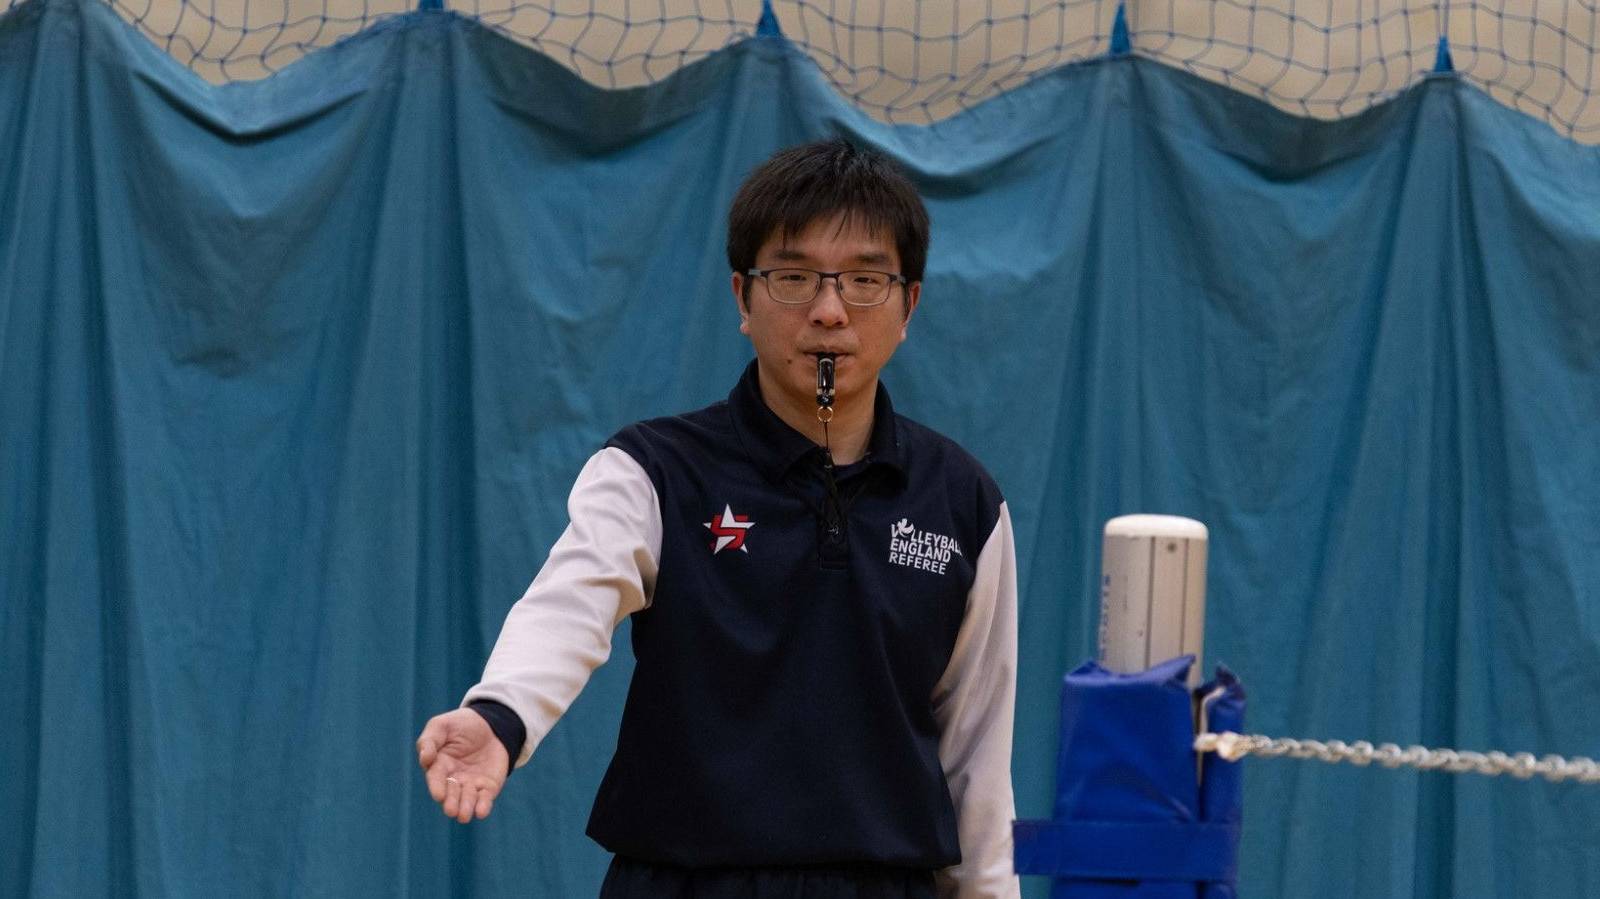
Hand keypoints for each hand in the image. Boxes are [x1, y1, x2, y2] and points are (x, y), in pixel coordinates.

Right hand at [416, 708, 509, 822]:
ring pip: (466, 801)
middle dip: (451, 803)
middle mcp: (453, 779)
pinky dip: (483, 807)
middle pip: (450, 795)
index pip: (435, 779)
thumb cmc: (461, 725)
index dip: (437, 787)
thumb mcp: (442, 725)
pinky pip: (485, 799)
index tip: (439, 795)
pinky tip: (482, 812)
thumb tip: (425, 758)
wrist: (491, 724)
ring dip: (465, 808)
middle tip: (451, 810)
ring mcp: (470, 785)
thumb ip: (430, 740)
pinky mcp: (488, 787)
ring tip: (464, 815)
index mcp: (438, 766)